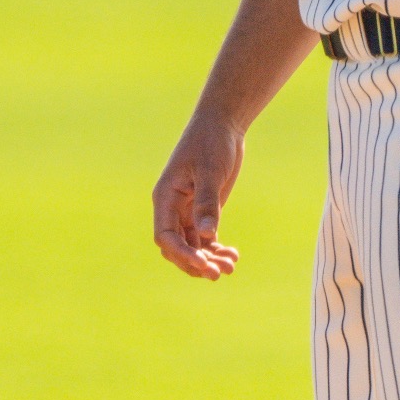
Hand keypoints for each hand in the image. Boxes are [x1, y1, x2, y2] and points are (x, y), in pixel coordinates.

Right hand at [151, 115, 244, 279]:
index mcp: (166, 197)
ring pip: (193, 246)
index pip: (165, 236)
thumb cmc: (211, 142)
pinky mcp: (203, 211)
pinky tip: (233, 255)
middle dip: (196, 263)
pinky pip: (205, 239)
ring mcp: (188, 211)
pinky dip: (216, 249)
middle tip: (219, 274)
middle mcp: (173, 208)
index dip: (181, 254)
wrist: (223, 125)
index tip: (203, 263)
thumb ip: (207, 202)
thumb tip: (207, 235)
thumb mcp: (210, 171)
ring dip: (209, 259)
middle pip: (178, 247)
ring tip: (232, 266)